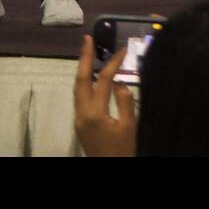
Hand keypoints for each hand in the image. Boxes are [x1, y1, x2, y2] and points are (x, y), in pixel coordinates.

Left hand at [73, 35, 137, 156]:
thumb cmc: (123, 151)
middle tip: (88, 38)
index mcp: (94, 113)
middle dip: (84, 58)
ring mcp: (79, 120)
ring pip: (78, 89)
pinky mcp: (81, 124)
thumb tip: (119, 83)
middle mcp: (82, 114)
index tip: (123, 49)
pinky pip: (81, 97)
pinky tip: (95, 77)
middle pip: (81, 80)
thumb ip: (125, 102)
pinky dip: (87, 83)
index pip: (103, 80)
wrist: (110, 170)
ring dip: (84, 69)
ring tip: (89, 52)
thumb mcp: (130, 127)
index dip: (113, 63)